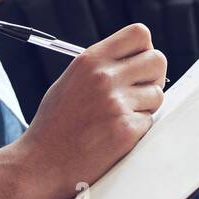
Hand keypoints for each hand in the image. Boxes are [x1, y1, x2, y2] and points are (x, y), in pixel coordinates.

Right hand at [14, 23, 166, 198]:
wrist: (40, 163)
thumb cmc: (55, 125)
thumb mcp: (71, 81)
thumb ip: (102, 66)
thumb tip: (138, 59)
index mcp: (90, 60)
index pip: (139, 34)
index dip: (144, 50)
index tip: (137, 66)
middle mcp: (104, 77)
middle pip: (157, 60)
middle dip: (153, 78)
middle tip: (139, 93)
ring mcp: (116, 103)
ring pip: (158, 94)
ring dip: (145, 107)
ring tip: (119, 118)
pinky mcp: (126, 130)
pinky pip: (150, 121)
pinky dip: (137, 129)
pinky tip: (114, 136)